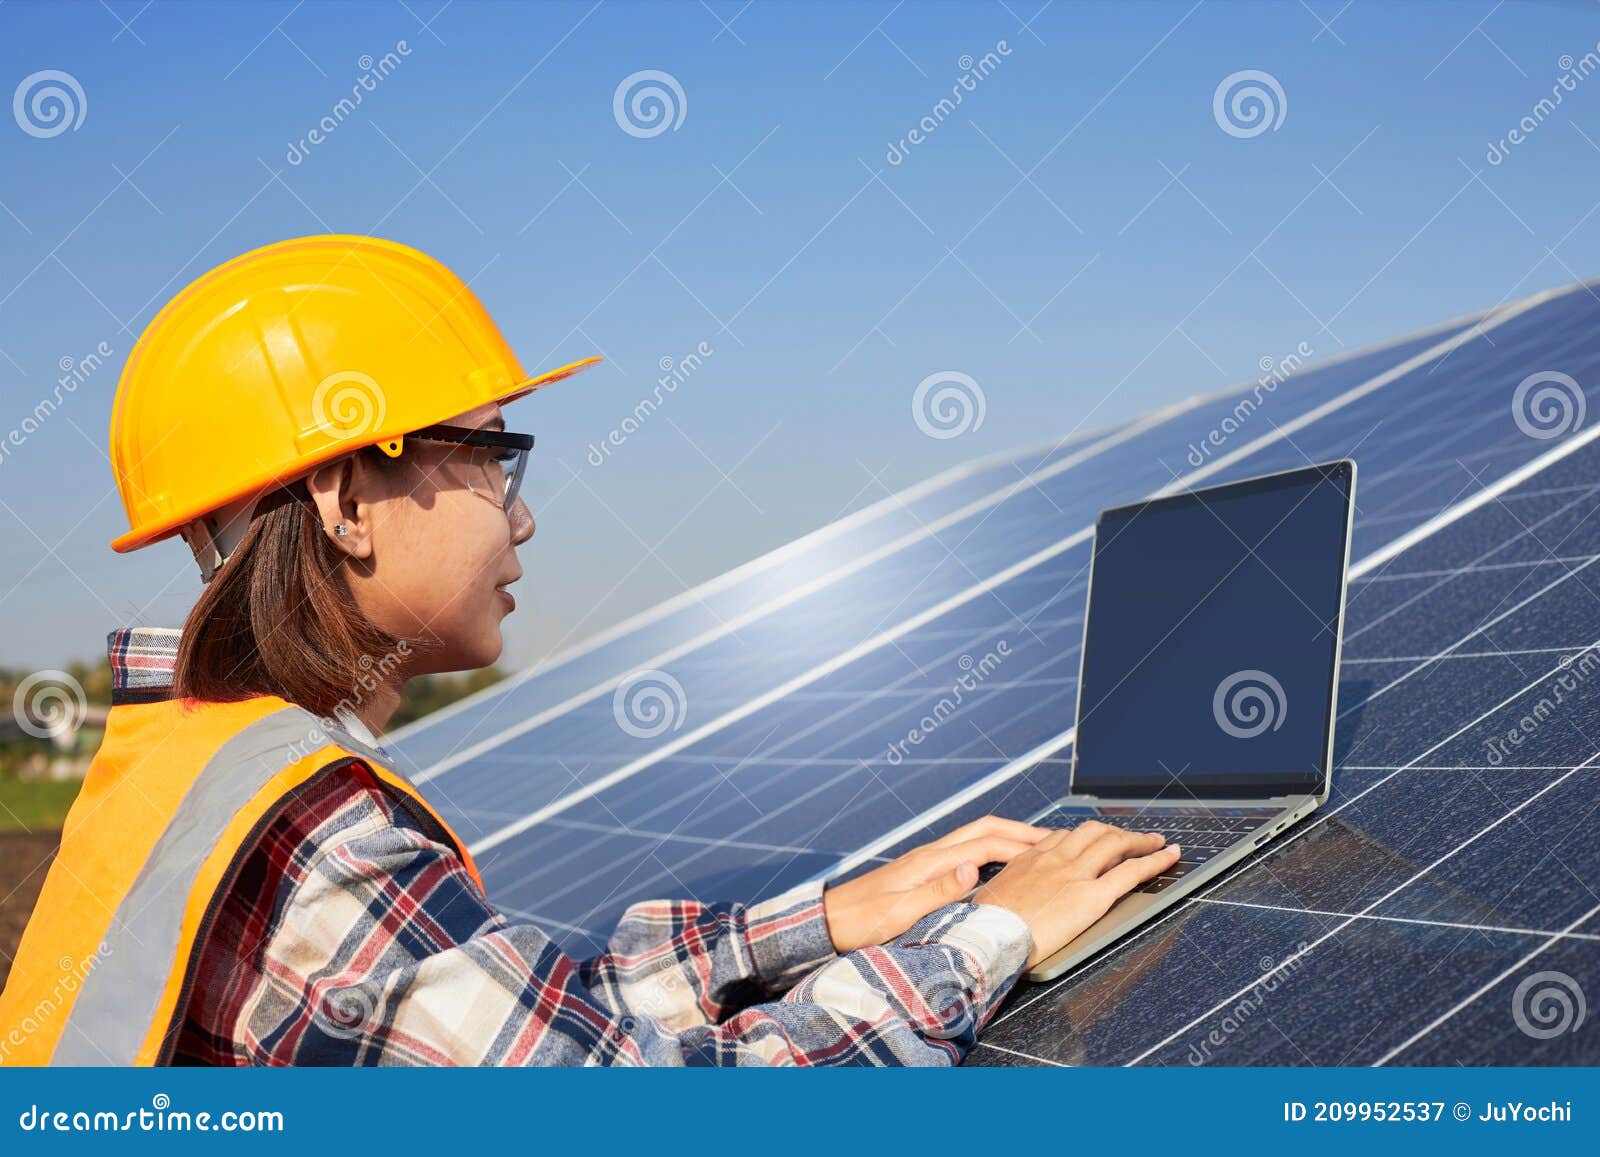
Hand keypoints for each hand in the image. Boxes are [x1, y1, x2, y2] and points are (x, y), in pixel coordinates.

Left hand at [822, 816, 1051, 952]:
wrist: (830, 921)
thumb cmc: (862, 920)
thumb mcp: (901, 912)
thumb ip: (939, 891)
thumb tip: (974, 868)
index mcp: (930, 861)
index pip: (988, 843)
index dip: (1023, 845)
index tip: (1054, 849)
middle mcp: (930, 853)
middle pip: (984, 829)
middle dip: (1020, 831)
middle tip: (1055, 840)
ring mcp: (925, 860)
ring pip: (975, 837)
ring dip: (1006, 838)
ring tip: (1035, 850)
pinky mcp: (921, 871)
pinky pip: (964, 850)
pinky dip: (989, 850)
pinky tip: (997, 865)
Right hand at [972, 822, 1180, 968]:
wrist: (987, 937)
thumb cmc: (984, 927)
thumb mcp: (991, 898)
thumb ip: (1009, 891)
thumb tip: (1010, 903)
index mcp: (1028, 859)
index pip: (1064, 837)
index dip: (1086, 837)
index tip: (1097, 840)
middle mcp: (1054, 859)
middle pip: (1093, 832)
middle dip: (1117, 832)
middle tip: (1133, 838)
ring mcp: (1074, 875)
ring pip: (1114, 844)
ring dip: (1140, 840)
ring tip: (1156, 843)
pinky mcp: (1091, 896)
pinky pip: (1130, 872)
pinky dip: (1154, 861)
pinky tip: (1168, 858)